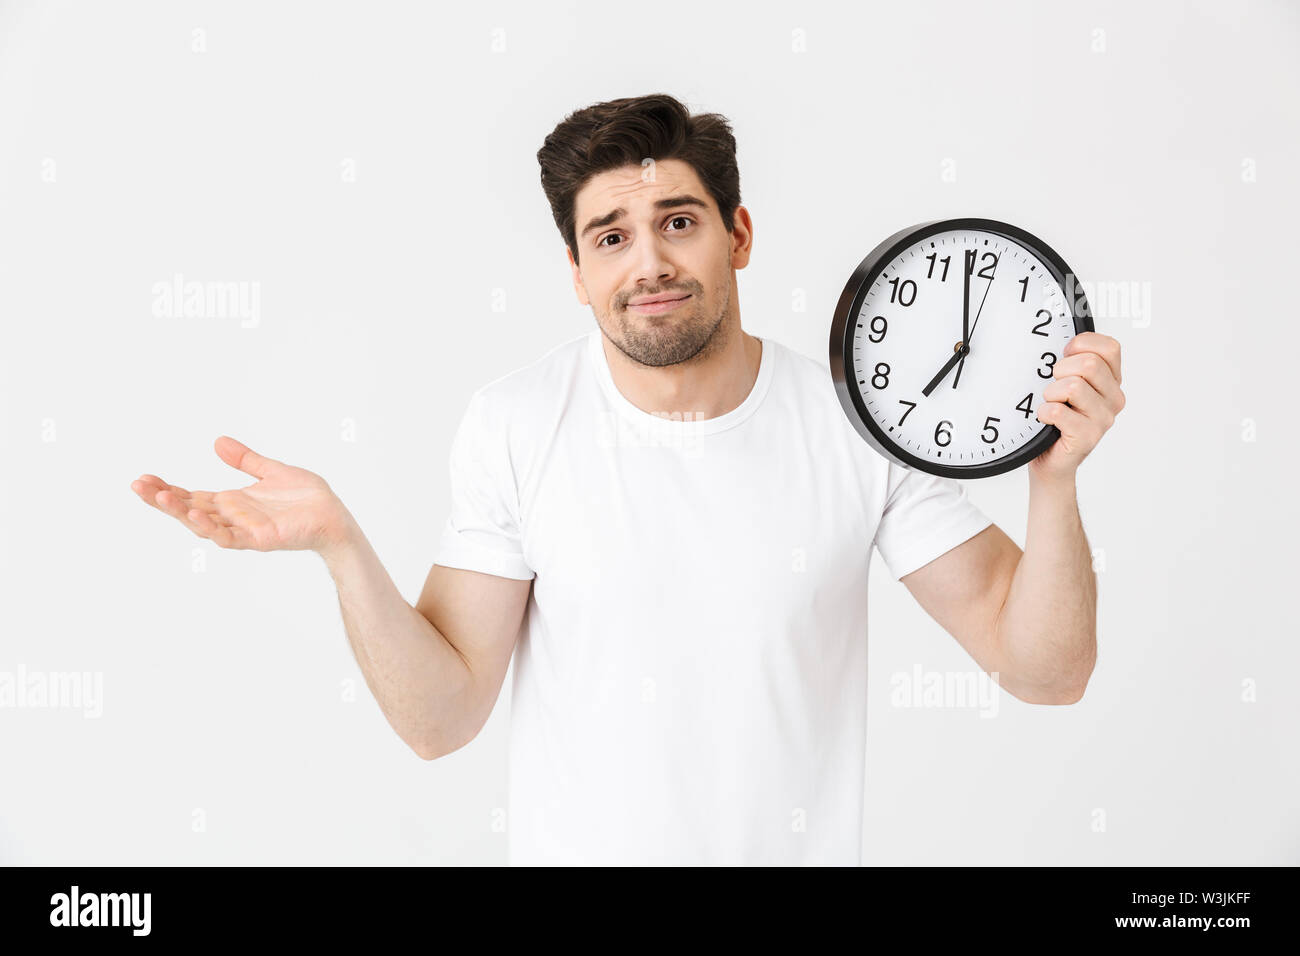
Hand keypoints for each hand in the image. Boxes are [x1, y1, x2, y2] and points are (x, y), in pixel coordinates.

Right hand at [130, 436, 355, 553]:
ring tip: (159, 497)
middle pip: (189, 510)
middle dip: (162, 500)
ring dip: (180, 513)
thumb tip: (217, 441)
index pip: (191, 495)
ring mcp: (244, 530)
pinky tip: (195, 516)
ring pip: (203, 525)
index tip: (143, 478)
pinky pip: (230, 537)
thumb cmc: (307, 497)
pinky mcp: (260, 539)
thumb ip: (245, 459)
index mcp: (232, 502)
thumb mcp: (272, 471)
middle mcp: (232, 517)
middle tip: (137, 486)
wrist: (335, 516)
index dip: (167, 489)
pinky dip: (211, 529)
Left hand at [1029, 332, 1125, 483]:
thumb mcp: (1066, 383)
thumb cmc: (1055, 418)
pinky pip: (1059, 411)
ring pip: (1073, 386)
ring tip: (1050, 404)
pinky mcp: (1087, 436)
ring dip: (1050, 394)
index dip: (1082, 345)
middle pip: (1089, 364)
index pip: (1110, 348)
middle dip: (1061, 370)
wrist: (1050, 460)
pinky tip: (1045, 419)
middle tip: (1053, 387)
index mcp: (1112, 381)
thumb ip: (1073, 362)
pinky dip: (1044, 412)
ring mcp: (1103, 419)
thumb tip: (1064, 337)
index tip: (1064, 356)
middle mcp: (1113, 399)